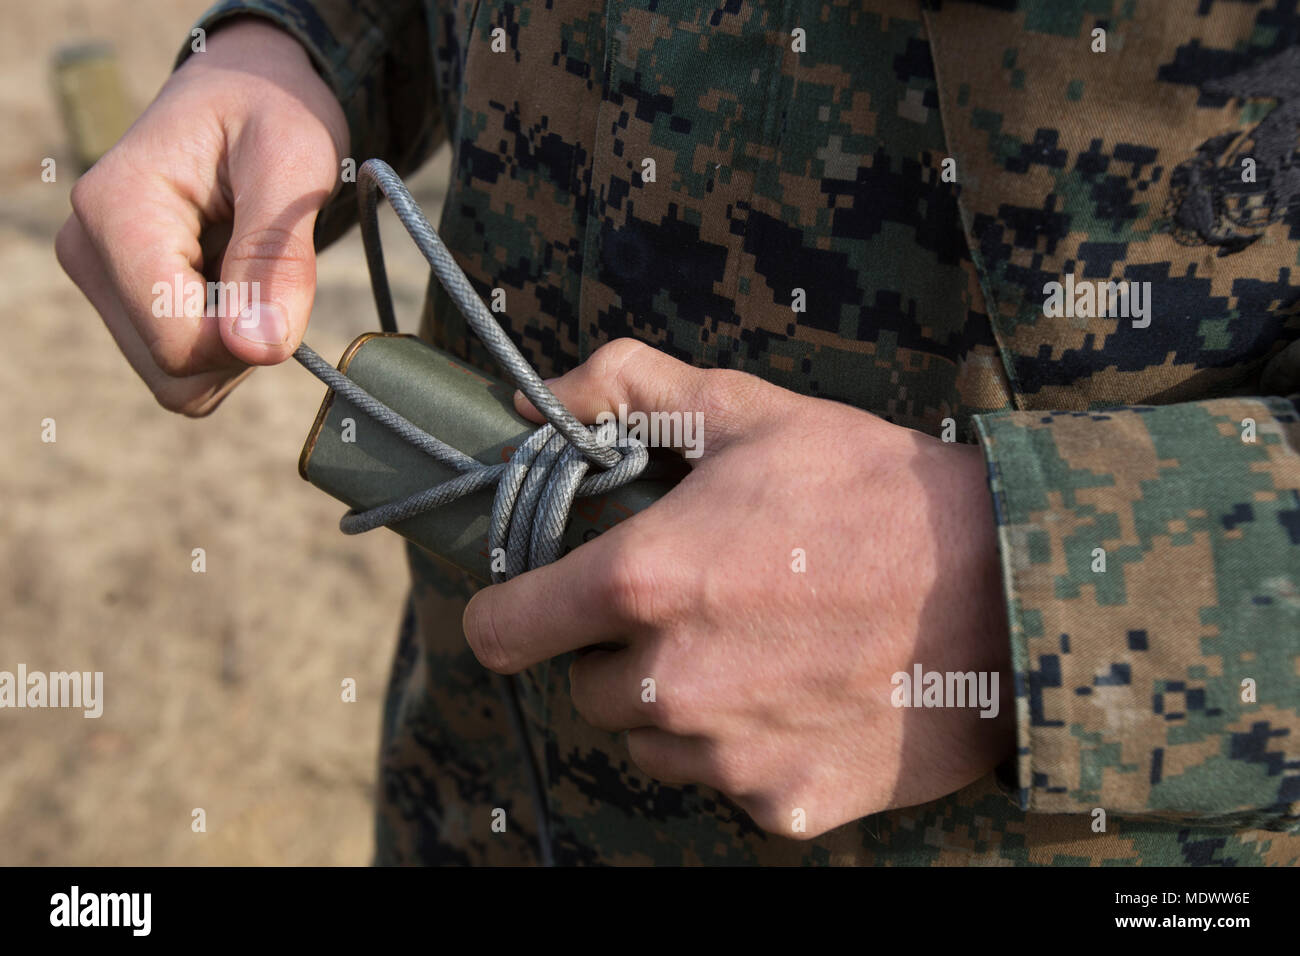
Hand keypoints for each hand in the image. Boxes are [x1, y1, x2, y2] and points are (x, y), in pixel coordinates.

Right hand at [55, 17, 347, 415]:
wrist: (246, 90)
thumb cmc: (272, 111)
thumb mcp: (294, 162)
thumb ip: (278, 256)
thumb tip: (258, 347)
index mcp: (117, 210)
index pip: (176, 342)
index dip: (246, 340)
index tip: (284, 288)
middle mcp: (87, 250)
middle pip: (174, 370)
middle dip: (241, 342)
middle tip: (272, 268)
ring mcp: (97, 278)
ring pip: (177, 379)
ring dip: (235, 342)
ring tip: (250, 263)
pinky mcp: (119, 297)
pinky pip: (180, 366)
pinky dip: (223, 340)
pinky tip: (234, 279)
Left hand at [463, 339, 1013, 837]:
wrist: (1012, 585)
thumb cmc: (875, 490)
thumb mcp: (750, 410)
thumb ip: (627, 392)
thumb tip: (530, 399)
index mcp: (643, 584)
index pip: (501, 630)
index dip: (512, 610)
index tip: (541, 600)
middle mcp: (668, 685)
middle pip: (583, 691)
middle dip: (617, 653)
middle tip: (695, 608)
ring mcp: (727, 755)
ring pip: (650, 742)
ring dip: (678, 706)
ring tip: (759, 647)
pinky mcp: (785, 803)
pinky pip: (730, 781)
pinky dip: (751, 747)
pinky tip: (808, 694)